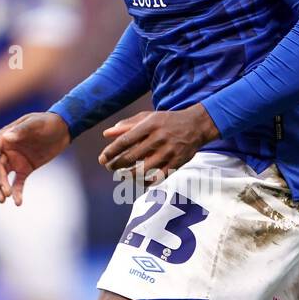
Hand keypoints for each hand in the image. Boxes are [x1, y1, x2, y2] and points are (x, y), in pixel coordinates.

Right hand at [0, 111, 69, 204]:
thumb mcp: (36, 123)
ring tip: (4, 200)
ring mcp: (15, 161)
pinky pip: (18, 182)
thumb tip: (7, 137)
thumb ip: (22, 130)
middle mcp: (6, 150)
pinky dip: (17, 192)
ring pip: (4, 177)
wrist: (63, 129)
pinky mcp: (25, 169)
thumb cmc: (47, 122)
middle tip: (5, 192)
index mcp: (4, 137)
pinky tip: (18, 202)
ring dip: (2, 188)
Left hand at [98, 104, 218, 183]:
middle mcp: (159, 138)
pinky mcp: (177, 163)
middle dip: (117, 165)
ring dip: (129, 176)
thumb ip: (127, 125)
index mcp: (150, 125)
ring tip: (122, 175)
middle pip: (132, 157)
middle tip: (109, 168)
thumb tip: (106, 134)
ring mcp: (169, 152)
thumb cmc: (167, 121)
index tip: (102, 158)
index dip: (111, 151)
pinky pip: (158, 178)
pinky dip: (146, 182)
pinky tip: (139, 181)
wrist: (196, 125)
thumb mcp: (148, 117)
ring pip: (144, 170)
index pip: (125, 140)